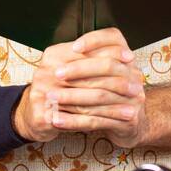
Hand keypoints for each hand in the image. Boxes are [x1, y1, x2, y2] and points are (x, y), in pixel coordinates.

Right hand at [11, 27, 143, 142]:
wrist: (34, 115)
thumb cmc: (59, 91)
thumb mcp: (72, 69)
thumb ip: (92, 60)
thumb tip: (126, 55)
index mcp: (53, 55)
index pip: (86, 49)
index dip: (111, 52)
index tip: (130, 58)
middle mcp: (46, 71)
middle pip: (89, 74)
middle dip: (116, 81)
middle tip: (136, 86)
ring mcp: (42, 93)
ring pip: (87, 98)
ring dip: (114, 104)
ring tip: (133, 106)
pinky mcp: (44, 115)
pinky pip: (80, 119)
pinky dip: (102, 120)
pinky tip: (117, 121)